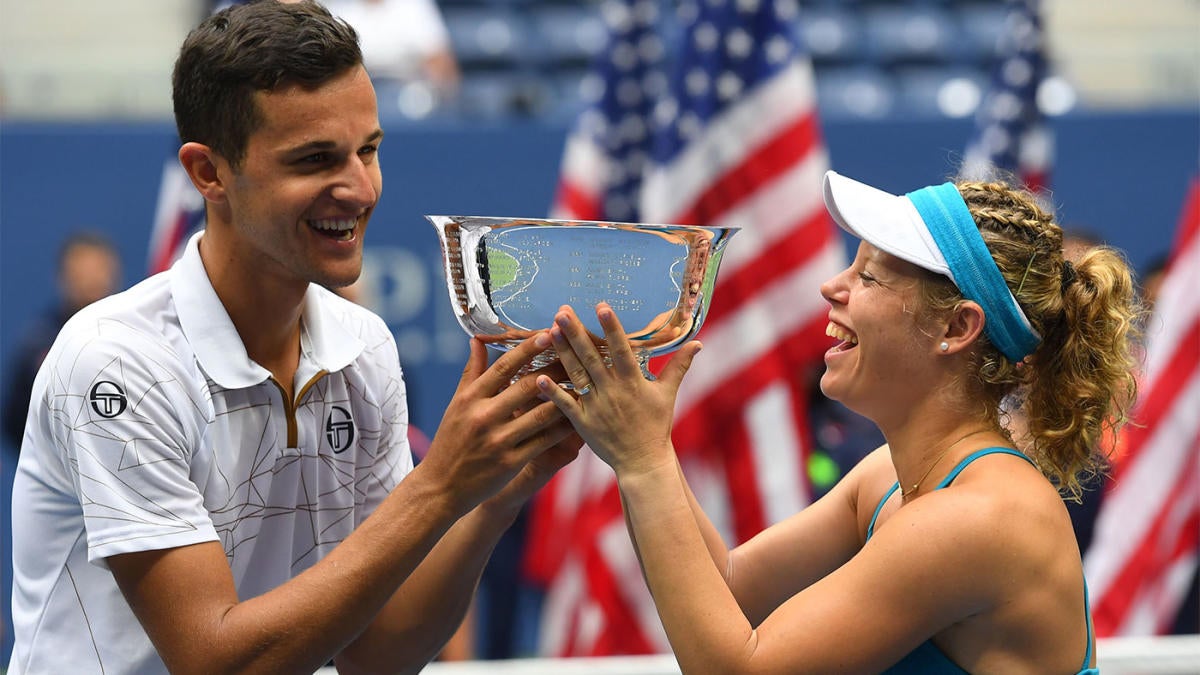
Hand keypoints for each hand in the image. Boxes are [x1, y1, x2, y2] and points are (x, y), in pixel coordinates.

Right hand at [419, 333, 575, 515]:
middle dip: (555, 369)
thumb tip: (477, 340)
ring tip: (584, 385)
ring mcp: (498, 441)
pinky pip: (543, 441)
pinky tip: (577, 418)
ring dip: (565, 399)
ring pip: (540, 414)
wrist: (441, 486)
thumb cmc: (451, 440)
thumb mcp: (457, 404)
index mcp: (470, 398)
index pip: (503, 367)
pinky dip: (561, 429)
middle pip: (526, 387)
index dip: (528, 349)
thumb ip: (472, 371)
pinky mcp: (510, 462)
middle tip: (576, 356)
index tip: (549, 333)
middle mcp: (483, 417)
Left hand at [536, 304, 701, 477]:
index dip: (612, 329)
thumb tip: (698, 343)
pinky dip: (552, 393)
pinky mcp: (582, 423)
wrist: (643, 462)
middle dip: (576, 333)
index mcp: (633, 382)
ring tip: (549, 331)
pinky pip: (565, 406)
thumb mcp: (669, 393)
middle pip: (592, 358)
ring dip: (562, 353)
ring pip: (576, 376)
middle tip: (562, 311)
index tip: (601, 306)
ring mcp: (596, 407)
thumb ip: (679, 366)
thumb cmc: (656, 425)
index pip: (622, 350)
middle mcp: (613, 392)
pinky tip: (538, 377)